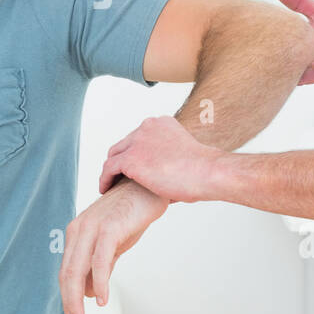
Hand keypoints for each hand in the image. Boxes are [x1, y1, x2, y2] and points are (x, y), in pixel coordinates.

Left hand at [60, 179, 168, 313]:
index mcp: (77, 233)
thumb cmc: (131, 213)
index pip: (66, 271)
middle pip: (67, 273)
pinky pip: (99, 259)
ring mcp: (93, 227)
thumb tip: (88, 291)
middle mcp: (79, 229)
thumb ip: (100, 265)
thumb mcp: (113, 243)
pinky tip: (101, 298)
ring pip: (77, 268)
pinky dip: (99, 281)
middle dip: (68, 303)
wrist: (150, 186)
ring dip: (77, 298)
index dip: (67, 297)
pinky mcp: (109, 227)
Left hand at [96, 115, 222, 202]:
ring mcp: (138, 142)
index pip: (139, 137)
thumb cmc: (203, 171)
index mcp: (161, 123)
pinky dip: (105, 179)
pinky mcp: (131, 159)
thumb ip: (170, 161)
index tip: (132, 169)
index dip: (134, 154)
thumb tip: (165, 180)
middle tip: (117, 178)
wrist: (208, 172)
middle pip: (124, 145)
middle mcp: (147, 127)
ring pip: (114, 156)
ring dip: (110, 171)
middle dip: (120, 161)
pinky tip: (105, 190)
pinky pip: (109, 168)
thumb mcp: (185, 156)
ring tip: (109, 185)